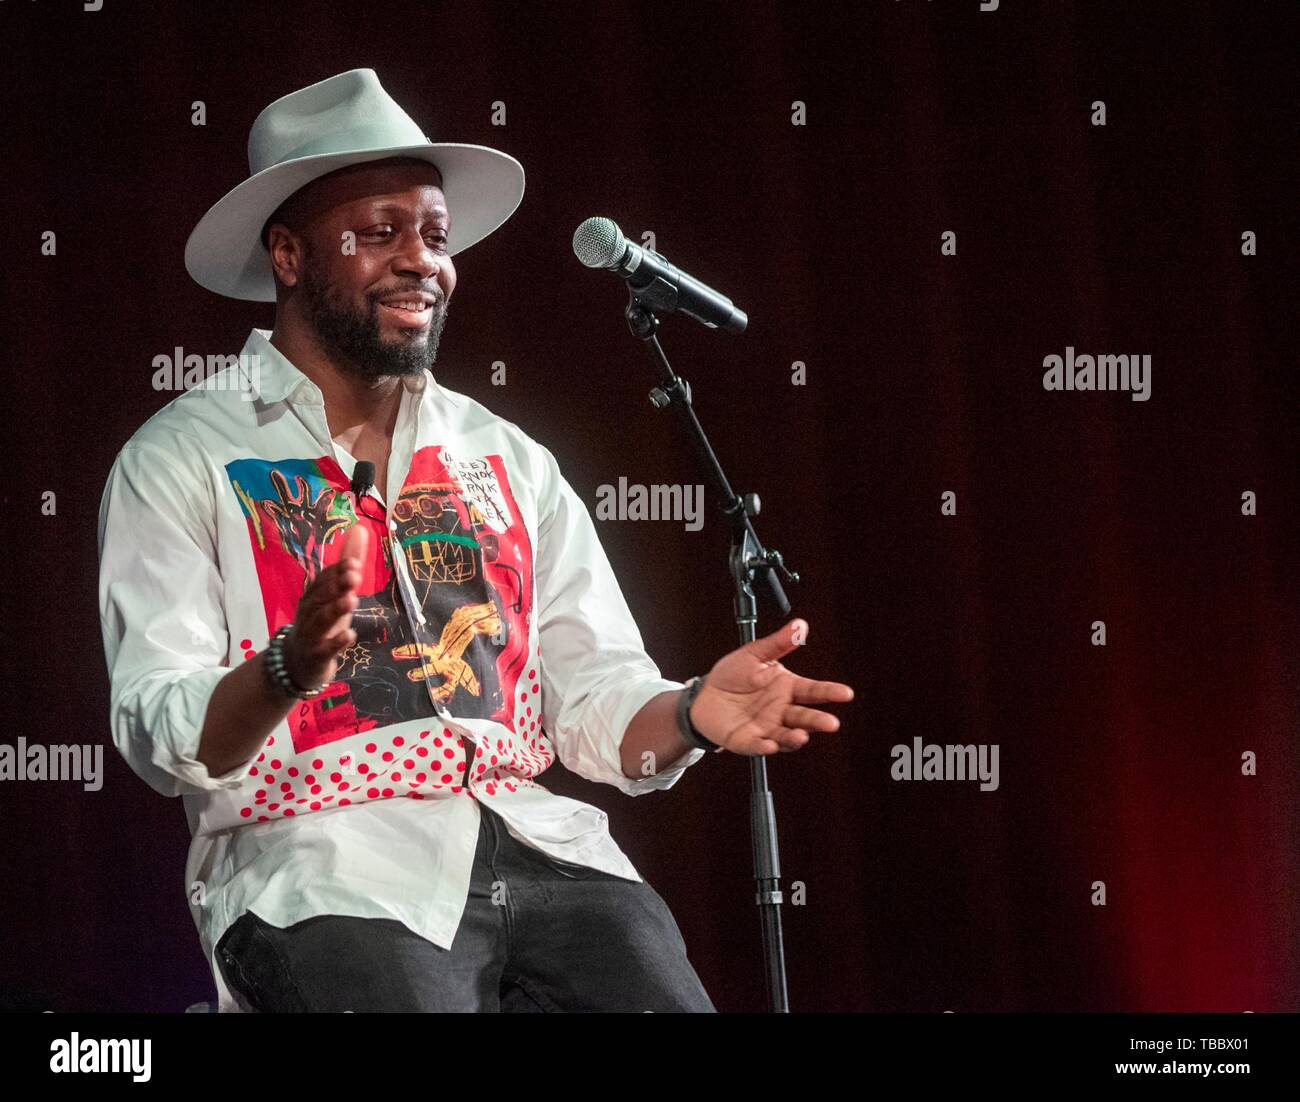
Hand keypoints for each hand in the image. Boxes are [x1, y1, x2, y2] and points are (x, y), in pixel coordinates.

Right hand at [283, 523, 368, 689]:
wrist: (297, 664)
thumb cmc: (321, 622)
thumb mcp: (336, 593)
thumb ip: (348, 564)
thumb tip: (361, 528)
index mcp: (314, 595)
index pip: (323, 580)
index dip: (337, 571)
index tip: (354, 562)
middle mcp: (309, 612)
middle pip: (321, 597)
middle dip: (336, 586)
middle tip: (354, 575)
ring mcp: (311, 635)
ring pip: (321, 621)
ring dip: (335, 609)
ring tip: (352, 600)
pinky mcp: (316, 656)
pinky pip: (325, 649)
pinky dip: (336, 642)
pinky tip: (350, 635)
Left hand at [688, 619, 852, 754]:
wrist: (704, 695)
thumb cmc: (732, 675)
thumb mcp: (754, 654)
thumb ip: (778, 643)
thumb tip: (799, 625)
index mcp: (787, 688)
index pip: (813, 690)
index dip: (830, 692)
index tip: (846, 693)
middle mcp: (782, 711)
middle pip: (805, 717)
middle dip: (818, 721)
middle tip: (832, 723)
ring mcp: (767, 728)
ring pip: (787, 736)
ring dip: (796, 738)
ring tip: (801, 736)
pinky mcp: (749, 741)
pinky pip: (759, 746)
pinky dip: (765, 747)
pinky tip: (770, 744)